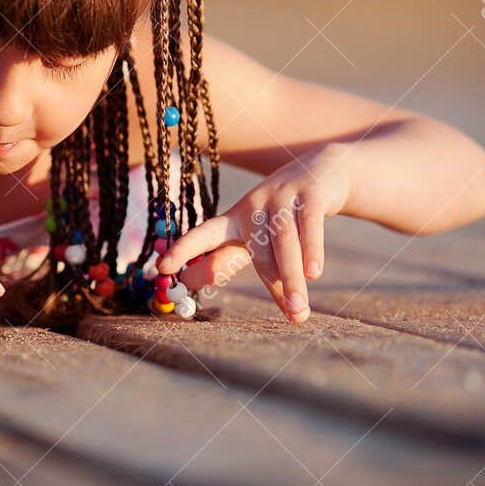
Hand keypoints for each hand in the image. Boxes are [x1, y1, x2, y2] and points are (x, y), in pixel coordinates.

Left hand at [155, 144, 352, 321]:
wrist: (323, 169)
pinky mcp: (311, 193)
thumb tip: (187, 281)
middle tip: (287, 316)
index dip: (183, 250)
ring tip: (298, 310)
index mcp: (234, 218)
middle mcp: (254, 206)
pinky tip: (313, 273)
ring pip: (284, 243)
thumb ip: (225, 258)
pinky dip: (312, 251)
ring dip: (291, 278)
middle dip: (271, 285)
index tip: (161, 268)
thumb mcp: (253, 235)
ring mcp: (282, 198)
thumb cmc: (281, 215)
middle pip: (258, 251)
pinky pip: (309, 226)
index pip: (204, 234)